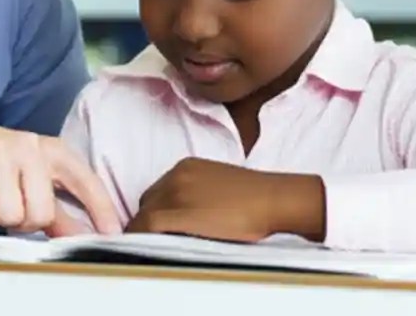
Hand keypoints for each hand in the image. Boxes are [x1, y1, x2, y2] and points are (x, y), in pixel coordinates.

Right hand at [0, 126, 120, 236]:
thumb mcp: (28, 181)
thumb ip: (56, 210)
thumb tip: (82, 237)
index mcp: (50, 149)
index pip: (85, 180)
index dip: (101, 208)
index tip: (112, 234)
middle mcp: (29, 146)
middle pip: (42, 213)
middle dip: (25, 223)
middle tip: (10, 207)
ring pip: (12, 217)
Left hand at [125, 157, 324, 242]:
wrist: (272, 200)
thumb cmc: (255, 198)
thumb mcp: (219, 185)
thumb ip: (198, 192)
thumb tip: (189, 212)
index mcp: (187, 167)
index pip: (158, 191)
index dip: (156, 211)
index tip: (158, 228)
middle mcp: (176, 175)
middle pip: (149, 200)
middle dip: (150, 219)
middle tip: (157, 239)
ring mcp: (176, 191)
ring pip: (145, 213)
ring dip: (146, 229)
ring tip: (154, 246)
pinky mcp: (178, 211)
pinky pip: (148, 224)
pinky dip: (142, 236)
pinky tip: (148, 248)